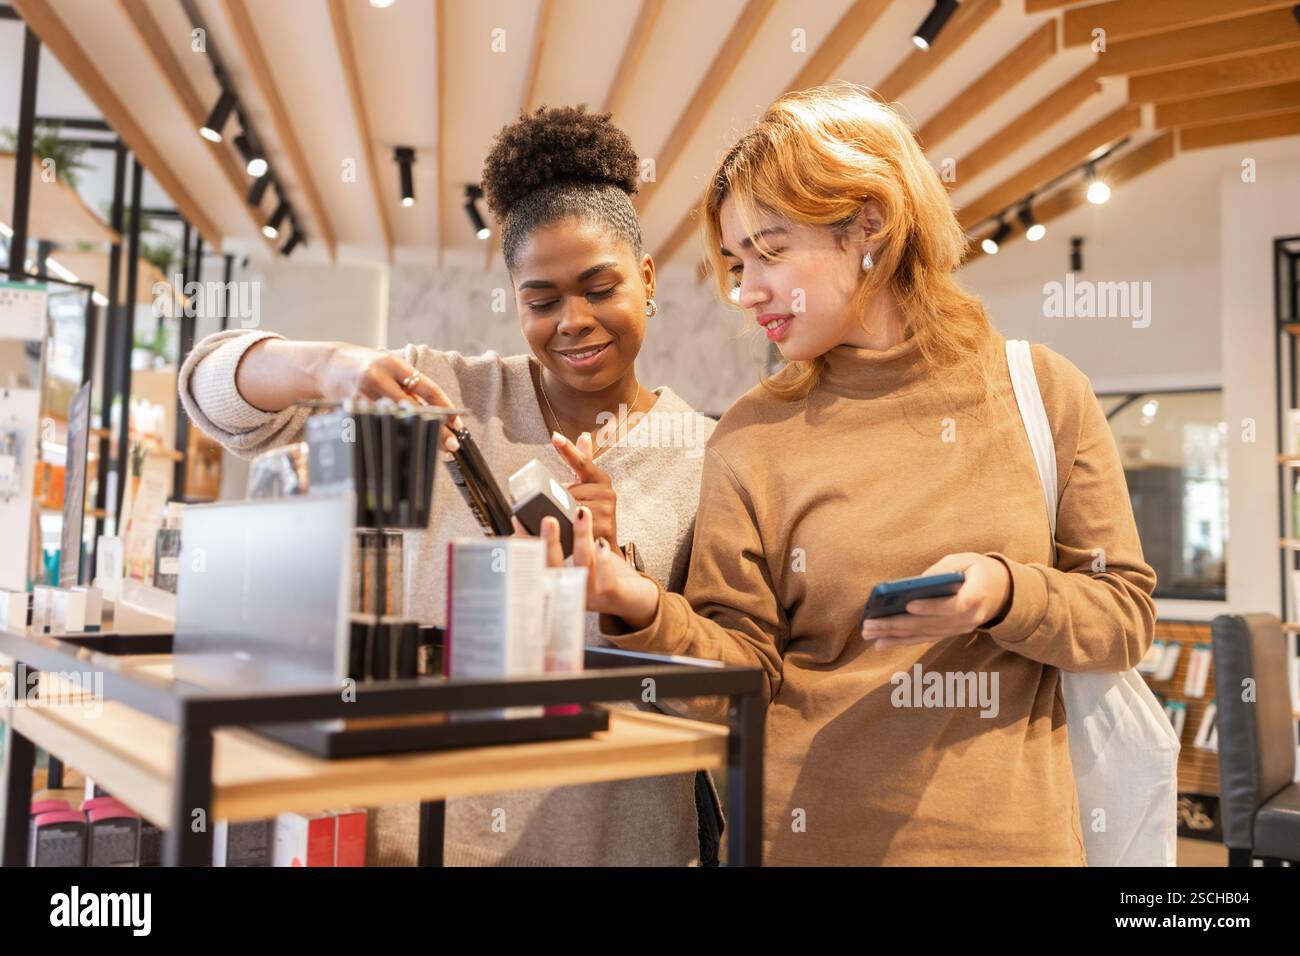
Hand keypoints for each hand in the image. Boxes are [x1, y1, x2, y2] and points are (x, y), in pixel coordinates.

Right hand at [316, 343, 461, 450]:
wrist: (327, 365)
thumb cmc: (365, 366)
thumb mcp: (389, 366)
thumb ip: (409, 384)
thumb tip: (436, 412)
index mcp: (393, 364)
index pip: (426, 387)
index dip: (444, 407)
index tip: (457, 423)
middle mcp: (378, 377)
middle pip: (414, 408)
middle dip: (436, 427)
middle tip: (452, 444)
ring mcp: (363, 394)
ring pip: (396, 421)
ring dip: (417, 436)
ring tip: (434, 450)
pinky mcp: (352, 408)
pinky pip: (378, 426)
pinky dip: (394, 437)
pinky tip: (406, 446)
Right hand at [536, 507, 658, 627]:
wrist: (634, 598)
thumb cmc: (603, 574)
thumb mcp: (581, 557)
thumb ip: (565, 543)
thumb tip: (549, 514)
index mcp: (557, 580)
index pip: (537, 559)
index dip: (525, 541)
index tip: (518, 519)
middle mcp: (569, 590)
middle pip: (554, 565)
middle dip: (549, 542)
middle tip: (547, 519)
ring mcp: (590, 596)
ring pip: (582, 565)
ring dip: (581, 537)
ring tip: (582, 514)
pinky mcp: (611, 597)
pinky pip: (605, 582)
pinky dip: (603, 562)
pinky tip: (601, 543)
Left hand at [550, 431, 617, 546]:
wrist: (602, 548)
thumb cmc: (592, 514)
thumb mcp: (588, 486)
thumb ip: (584, 461)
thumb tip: (583, 436)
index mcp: (601, 479)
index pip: (581, 461)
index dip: (567, 449)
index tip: (555, 436)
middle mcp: (608, 492)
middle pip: (568, 491)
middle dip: (560, 500)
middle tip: (566, 510)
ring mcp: (607, 510)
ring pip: (569, 507)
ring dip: (562, 514)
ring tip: (570, 522)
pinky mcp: (604, 528)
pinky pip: (574, 523)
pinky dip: (567, 526)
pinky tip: (571, 531)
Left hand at [860, 553, 1011, 649]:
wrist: (1001, 590)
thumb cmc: (976, 569)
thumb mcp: (963, 560)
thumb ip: (940, 571)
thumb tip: (912, 586)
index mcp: (977, 595)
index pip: (954, 606)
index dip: (932, 607)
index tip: (909, 604)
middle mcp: (969, 618)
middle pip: (930, 624)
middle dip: (897, 624)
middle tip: (870, 624)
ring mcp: (959, 629)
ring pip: (924, 635)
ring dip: (894, 636)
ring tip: (869, 633)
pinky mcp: (950, 633)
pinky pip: (924, 639)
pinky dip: (902, 641)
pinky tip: (882, 643)